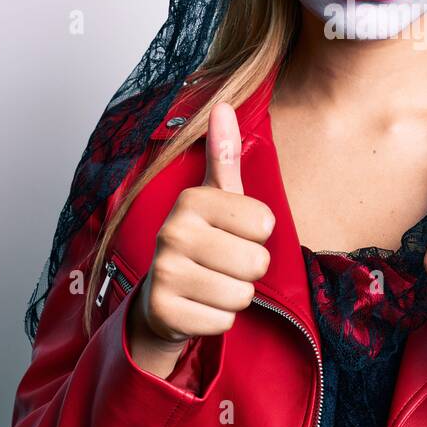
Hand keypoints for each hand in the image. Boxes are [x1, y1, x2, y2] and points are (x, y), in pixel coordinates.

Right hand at [128, 100, 273, 379]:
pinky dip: (217, 319)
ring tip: (211, 284)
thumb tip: (224, 104)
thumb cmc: (202, 241)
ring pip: (242, 294)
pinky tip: (199, 306)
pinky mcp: (164, 311)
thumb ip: (224, 155)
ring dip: (234, 295)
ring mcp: (164, 273)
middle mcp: (172, 232)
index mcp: (191, 200)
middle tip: (222, 264)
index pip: (264, 224)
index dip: (257, 236)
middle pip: (256, 262)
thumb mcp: (216, 198)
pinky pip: (223, 321)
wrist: (161, 297)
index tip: (232, 234)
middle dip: (248, 269)